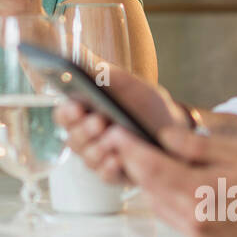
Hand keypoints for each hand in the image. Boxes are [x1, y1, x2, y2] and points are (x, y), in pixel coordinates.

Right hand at [53, 65, 185, 183]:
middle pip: (73, 140)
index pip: (64, 116)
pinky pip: (106, 176)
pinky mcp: (118, 174)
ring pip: (88, 159)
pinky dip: (109, 168)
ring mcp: (102, 157)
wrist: (173, 125)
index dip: (67, 113)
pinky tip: (117, 159)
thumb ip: (104, 73)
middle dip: (85, 130)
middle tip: (99, 120)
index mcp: (84, 114)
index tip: (76, 106)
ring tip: (112, 138)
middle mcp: (88, 138)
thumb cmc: (144, 103)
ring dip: (97, 149)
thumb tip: (81, 61)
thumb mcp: (126, 83)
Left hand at [87, 116, 236, 236]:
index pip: (151, 167)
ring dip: (145, 180)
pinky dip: (162, 197)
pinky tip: (166, 180)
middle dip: (131, 162)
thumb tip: (163, 136)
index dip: (128, 148)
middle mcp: (193, 218)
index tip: (114, 132)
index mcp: (201, 193)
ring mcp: (196, 235)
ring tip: (140, 156)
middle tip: (119, 140)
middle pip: (147, 186)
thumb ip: (197, 145)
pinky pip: (169, 216)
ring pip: (155, 202)